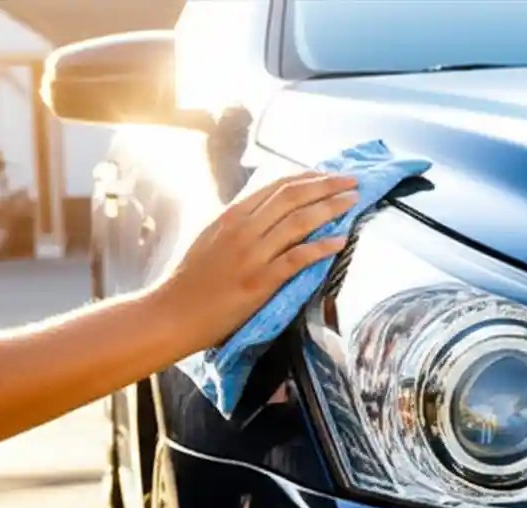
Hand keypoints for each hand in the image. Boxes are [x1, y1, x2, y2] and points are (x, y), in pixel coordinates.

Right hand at [149, 171, 358, 353]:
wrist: (172, 313)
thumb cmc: (192, 279)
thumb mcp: (212, 238)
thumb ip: (238, 223)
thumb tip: (267, 211)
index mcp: (232, 216)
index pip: (276, 187)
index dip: (308, 178)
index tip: (329, 175)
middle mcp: (243, 229)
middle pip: (293, 197)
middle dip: (327, 186)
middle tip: (353, 181)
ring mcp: (252, 255)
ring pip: (298, 222)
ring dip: (330, 208)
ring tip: (353, 202)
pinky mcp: (260, 282)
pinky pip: (297, 258)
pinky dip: (321, 247)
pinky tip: (341, 241)